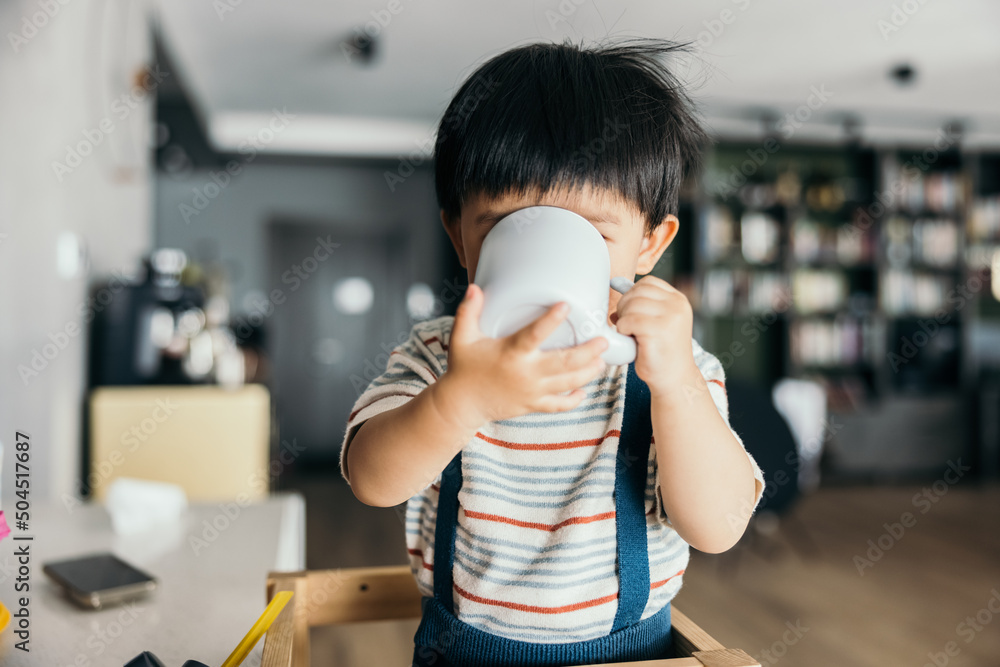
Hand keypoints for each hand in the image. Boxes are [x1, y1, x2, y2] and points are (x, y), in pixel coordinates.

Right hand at [437, 284, 610, 428]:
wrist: (462, 404)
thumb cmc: (463, 368)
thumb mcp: (462, 337)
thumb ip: (469, 311)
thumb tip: (475, 288)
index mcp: (510, 353)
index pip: (533, 334)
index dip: (550, 320)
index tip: (566, 305)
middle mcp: (525, 373)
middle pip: (563, 363)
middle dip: (587, 352)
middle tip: (603, 340)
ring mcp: (531, 392)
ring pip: (566, 383)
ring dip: (587, 372)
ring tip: (602, 361)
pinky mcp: (532, 405)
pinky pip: (558, 405)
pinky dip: (573, 400)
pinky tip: (584, 391)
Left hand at [611, 275, 696, 395]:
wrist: (673, 379)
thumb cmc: (660, 351)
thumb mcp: (656, 321)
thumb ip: (641, 304)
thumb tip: (616, 284)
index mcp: (678, 300)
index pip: (648, 282)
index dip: (632, 294)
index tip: (630, 311)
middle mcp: (677, 305)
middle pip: (637, 291)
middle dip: (625, 306)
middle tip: (627, 324)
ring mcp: (670, 316)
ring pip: (632, 304)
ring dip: (624, 319)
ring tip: (631, 333)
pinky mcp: (659, 330)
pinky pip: (629, 320)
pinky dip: (624, 329)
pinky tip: (631, 339)